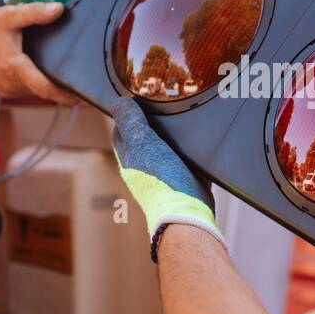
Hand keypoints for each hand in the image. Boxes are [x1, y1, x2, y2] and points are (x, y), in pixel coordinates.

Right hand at [0, 2, 77, 103]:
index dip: (64, 95)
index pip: (44, 87)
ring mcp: (6, 89)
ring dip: (47, 81)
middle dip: (61, 83)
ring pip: (35, 89)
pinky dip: (35, 79)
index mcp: (13, 67)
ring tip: (64, 68)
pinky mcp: (3, 90)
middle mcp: (10, 84)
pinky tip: (41, 66)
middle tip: (82, 75)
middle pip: (44, 89)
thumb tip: (60, 9)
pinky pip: (26, 88)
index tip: (82, 98)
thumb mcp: (8, 16)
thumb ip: (35, 13)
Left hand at [110, 97, 224, 260]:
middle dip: (148, 125)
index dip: (126, 115)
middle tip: (160, 107)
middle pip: (141, 141)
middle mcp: (142, 169)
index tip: (136, 100)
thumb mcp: (143, 144)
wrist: (186, 213)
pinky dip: (186, 152)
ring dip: (169, 138)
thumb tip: (118, 102)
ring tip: (179, 122)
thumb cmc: (161, 181)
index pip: (121, 132)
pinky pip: (182, 162)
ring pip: (163, 151)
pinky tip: (196, 145)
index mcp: (128, 159)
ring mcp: (162, 177)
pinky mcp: (183, 182)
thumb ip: (131, 123)